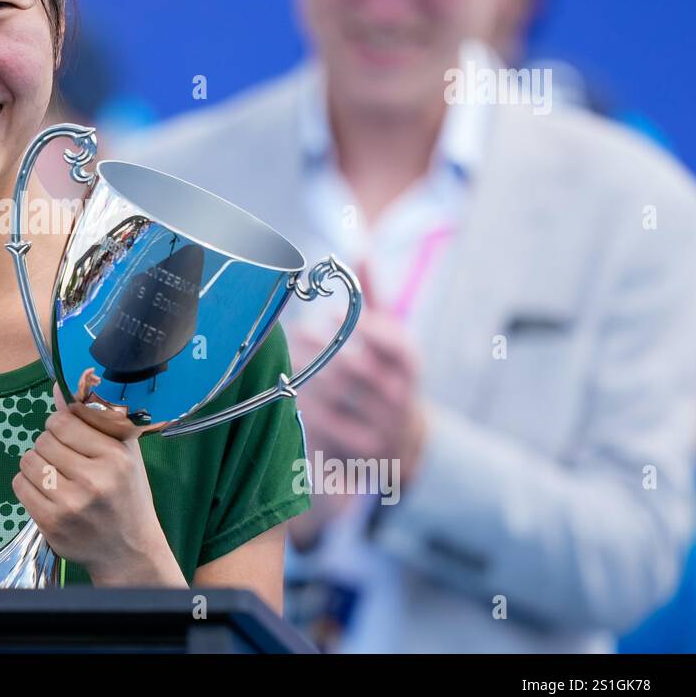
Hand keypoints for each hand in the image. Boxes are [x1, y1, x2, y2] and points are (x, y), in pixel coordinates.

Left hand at [12, 382, 183, 585]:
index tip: (69, 437)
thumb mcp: (124, 453)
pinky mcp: (51, 523)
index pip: (63, 421)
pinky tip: (47, 492)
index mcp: (115, 457)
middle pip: (43, 440)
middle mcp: (94, 480)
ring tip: (56, 476)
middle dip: (49, 446)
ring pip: (28, 461)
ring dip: (37, 465)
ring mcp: (71, 504)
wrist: (129, 551)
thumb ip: (95, 418)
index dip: (60, 425)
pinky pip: (20, 486)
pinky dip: (28, 484)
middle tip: (66, 461)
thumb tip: (60, 385)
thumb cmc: (127, 495)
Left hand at [290, 308, 426, 493]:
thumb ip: (371, 297)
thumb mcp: (387, 336)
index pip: (393, 343)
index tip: (329, 311)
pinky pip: (329, 424)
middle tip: (294, 332)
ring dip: (307, 372)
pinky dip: (306, 404)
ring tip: (287, 357)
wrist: (402, 440)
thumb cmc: (385, 372)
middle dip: (321, 346)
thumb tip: (358, 248)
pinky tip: (290, 390)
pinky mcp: (363, 448)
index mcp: (408, 362)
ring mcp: (384, 424)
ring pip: (339, 394)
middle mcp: (401, 393)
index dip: (361, 326)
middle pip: (357, 367)